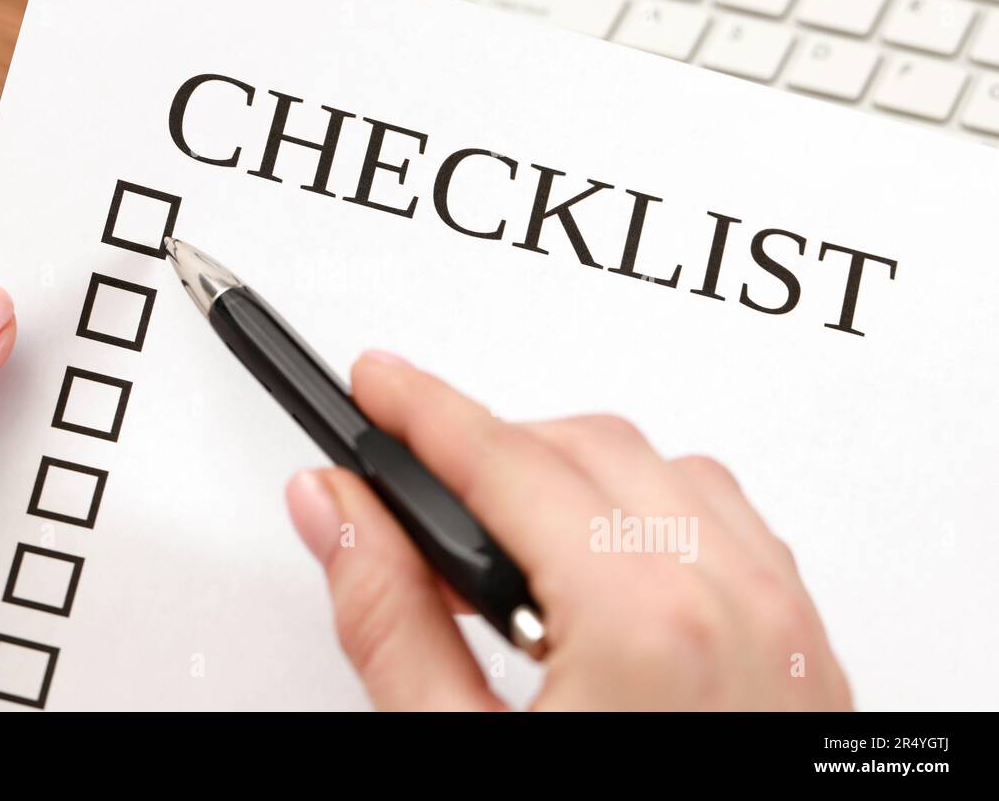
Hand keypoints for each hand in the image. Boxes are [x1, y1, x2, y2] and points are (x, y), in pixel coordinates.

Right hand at [285, 351, 852, 710]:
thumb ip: (389, 618)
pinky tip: (598, 572)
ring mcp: (783, 621)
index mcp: (645, 621)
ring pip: (661, 471)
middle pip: (585, 446)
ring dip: (572, 481)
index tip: (376, 382)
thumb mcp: (457, 756)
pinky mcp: (802, 646)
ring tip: (504, 552)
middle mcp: (735, 602)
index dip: (421, 409)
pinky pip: (724, 520)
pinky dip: (648, 515)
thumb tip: (336, 512)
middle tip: (416, 495)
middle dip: (489, 450)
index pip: (504, 459)